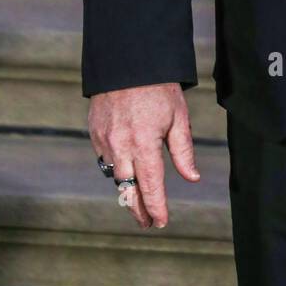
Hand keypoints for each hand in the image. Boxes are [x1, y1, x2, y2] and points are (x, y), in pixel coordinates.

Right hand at [88, 83, 199, 228]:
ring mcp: (104, 141)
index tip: (161, 222)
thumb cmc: (159, 88)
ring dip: (126, 189)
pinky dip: (115, 168)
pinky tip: (126, 171)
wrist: (127, 62)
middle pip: (127, 190)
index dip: (156, 207)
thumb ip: (183, 150)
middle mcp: (120, 146)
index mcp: (144, 143)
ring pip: (114, 176)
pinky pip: (105, 159)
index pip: (151, 186)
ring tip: (138, 200)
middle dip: (137, 209)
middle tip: (147, 223)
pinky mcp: (94, 133)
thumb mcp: (178, 117)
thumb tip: (191, 178)